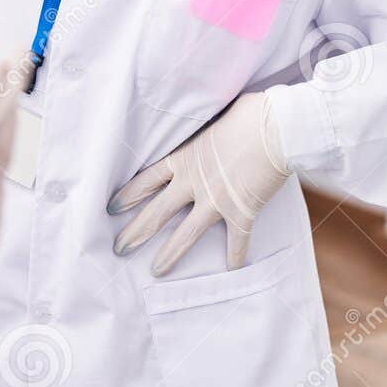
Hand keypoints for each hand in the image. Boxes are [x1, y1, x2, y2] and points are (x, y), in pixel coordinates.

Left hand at [108, 92, 289, 275]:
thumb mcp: (214, 119)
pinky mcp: (242, 211)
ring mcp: (216, 200)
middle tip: (118, 248)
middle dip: (135, 232)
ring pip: (186, 235)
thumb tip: (213, 126)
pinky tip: (232, 270)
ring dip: (170, 255)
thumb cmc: (248, 114)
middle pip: (157, 213)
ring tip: (156, 271)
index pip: (146, 181)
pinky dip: (236, 256)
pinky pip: (236, 240)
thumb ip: (206, 133)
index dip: (128, 196)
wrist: (275, 128)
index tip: (111, 209)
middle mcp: (193, 183)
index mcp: (183, 158)